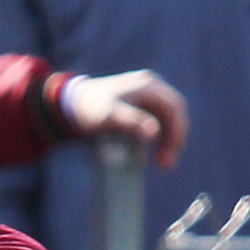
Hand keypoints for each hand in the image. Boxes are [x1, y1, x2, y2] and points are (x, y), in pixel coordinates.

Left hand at [63, 69, 188, 169]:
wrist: (71, 103)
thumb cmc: (89, 109)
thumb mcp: (109, 117)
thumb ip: (130, 122)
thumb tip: (153, 132)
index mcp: (148, 86)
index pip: (175, 108)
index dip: (177, 132)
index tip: (172, 154)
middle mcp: (150, 86)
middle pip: (173, 113)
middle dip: (173, 138)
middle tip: (166, 164)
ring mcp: (146, 93)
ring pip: (166, 117)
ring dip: (167, 139)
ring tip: (162, 162)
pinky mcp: (140, 103)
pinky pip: (157, 119)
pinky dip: (159, 135)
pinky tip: (154, 151)